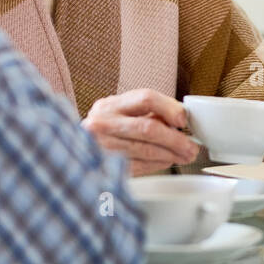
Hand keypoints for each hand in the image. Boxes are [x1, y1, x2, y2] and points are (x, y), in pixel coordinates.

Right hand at [83, 89, 201, 176]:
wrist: (72, 152)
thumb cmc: (105, 132)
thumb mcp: (121, 114)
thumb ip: (147, 113)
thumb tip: (180, 118)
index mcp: (109, 105)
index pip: (145, 98)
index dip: (169, 108)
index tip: (183, 120)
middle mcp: (102, 123)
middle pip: (148, 128)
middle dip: (176, 139)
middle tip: (191, 147)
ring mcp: (100, 145)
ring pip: (145, 149)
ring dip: (171, 154)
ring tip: (184, 156)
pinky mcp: (104, 166)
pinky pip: (138, 165)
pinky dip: (157, 164)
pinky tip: (166, 162)